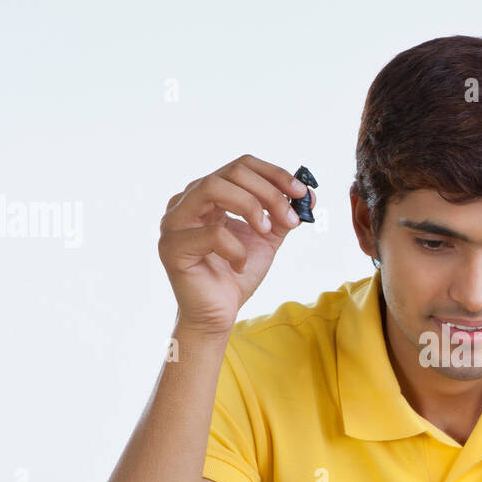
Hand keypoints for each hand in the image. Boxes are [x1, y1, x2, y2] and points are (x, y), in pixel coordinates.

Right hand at [158, 154, 314, 337]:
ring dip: (249, 206)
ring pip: (212, 187)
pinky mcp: (172, 247)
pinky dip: (236, 248)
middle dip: (268, 192)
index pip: (240, 166)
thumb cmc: (236, 275)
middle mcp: (186, 201)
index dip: (274, 174)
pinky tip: (240, 265)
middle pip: (230, 172)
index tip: (301, 193)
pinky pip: (211, 233)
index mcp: (207, 195)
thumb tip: (308, 194)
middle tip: (289, 216)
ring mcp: (174, 222)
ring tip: (265, 231)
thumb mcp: (266, 238)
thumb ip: (282, 214)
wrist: (218, 315)